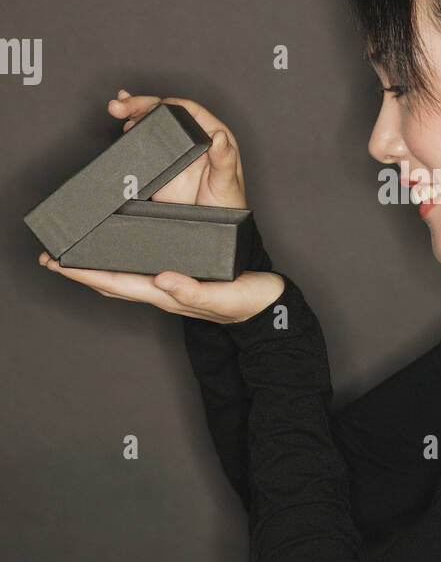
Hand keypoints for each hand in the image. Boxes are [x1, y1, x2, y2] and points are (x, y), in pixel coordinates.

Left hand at [36, 256, 285, 323]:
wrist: (267, 308)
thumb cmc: (248, 302)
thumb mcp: (224, 295)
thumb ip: (193, 291)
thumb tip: (163, 279)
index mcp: (167, 294)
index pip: (115, 283)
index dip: (84, 274)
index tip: (58, 263)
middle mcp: (162, 291)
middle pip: (110, 282)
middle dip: (80, 272)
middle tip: (52, 258)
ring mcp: (168, 287)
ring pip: (121, 279)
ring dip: (95, 269)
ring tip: (74, 255)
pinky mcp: (177, 279)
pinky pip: (138, 273)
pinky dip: (118, 264)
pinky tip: (116, 253)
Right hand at [107, 89, 246, 207]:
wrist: (213, 226)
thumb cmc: (227, 203)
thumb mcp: (227, 182)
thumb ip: (224, 160)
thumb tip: (220, 137)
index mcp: (211, 136)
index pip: (189, 110)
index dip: (169, 104)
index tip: (154, 105)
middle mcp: (192, 138)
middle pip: (166, 113)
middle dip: (143, 104)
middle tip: (123, 103)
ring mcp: (175, 150)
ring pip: (153, 124)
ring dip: (134, 112)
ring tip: (117, 108)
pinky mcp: (160, 164)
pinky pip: (144, 144)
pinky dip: (132, 132)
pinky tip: (122, 122)